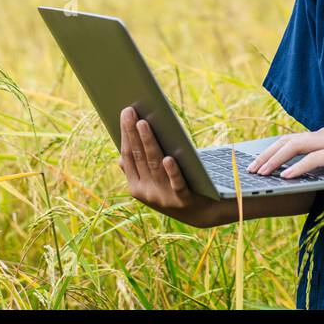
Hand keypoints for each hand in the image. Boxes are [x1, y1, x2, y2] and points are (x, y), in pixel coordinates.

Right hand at [118, 106, 218, 227]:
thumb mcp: (152, 181)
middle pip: (139, 158)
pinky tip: (169, 158)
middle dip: (133, 133)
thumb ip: (139, 168)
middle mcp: (147, 192)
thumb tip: (121, 152)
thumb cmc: (173, 187)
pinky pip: (177, 184)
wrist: (201, 212)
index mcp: (136, 187)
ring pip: (155, 166)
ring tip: (144, 123)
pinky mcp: (183, 199)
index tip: (125, 113)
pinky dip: (172, 171)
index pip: (128, 157)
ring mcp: (164, 197)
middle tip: (130, 111)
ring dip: (148, 144)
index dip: (125, 135)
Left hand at [246, 125, 323, 179]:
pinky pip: (313, 160)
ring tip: (261, 173)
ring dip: (274, 161)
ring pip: (294, 147)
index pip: (291, 140)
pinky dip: (297, 167)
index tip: (258, 162)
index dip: (272, 150)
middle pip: (286, 141)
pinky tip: (286, 177)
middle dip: (266, 155)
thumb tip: (315, 171)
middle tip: (250, 170)